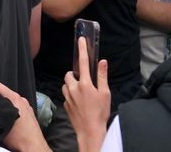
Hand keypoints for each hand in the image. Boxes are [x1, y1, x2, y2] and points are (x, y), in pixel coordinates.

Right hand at [0, 81, 52, 151]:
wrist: (33, 147)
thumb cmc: (20, 138)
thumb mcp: (0, 126)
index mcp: (15, 99)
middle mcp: (22, 101)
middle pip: (5, 92)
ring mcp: (27, 107)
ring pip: (12, 101)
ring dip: (5, 104)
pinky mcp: (30, 114)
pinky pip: (18, 108)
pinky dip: (12, 110)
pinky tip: (8, 120)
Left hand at [63, 37, 110, 151]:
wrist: (90, 131)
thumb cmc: (100, 113)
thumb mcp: (105, 93)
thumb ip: (102, 76)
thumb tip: (102, 62)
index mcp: (85, 84)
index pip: (82, 62)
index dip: (82, 49)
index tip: (81, 40)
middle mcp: (74, 89)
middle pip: (69, 74)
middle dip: (74, 74)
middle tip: (84, 80)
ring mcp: (68, 97)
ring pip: (66, 85)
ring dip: (71, 85)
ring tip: (82, 92)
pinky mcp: (65, 105)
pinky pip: (66, 95)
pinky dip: (71, 95)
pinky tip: (79, 102)